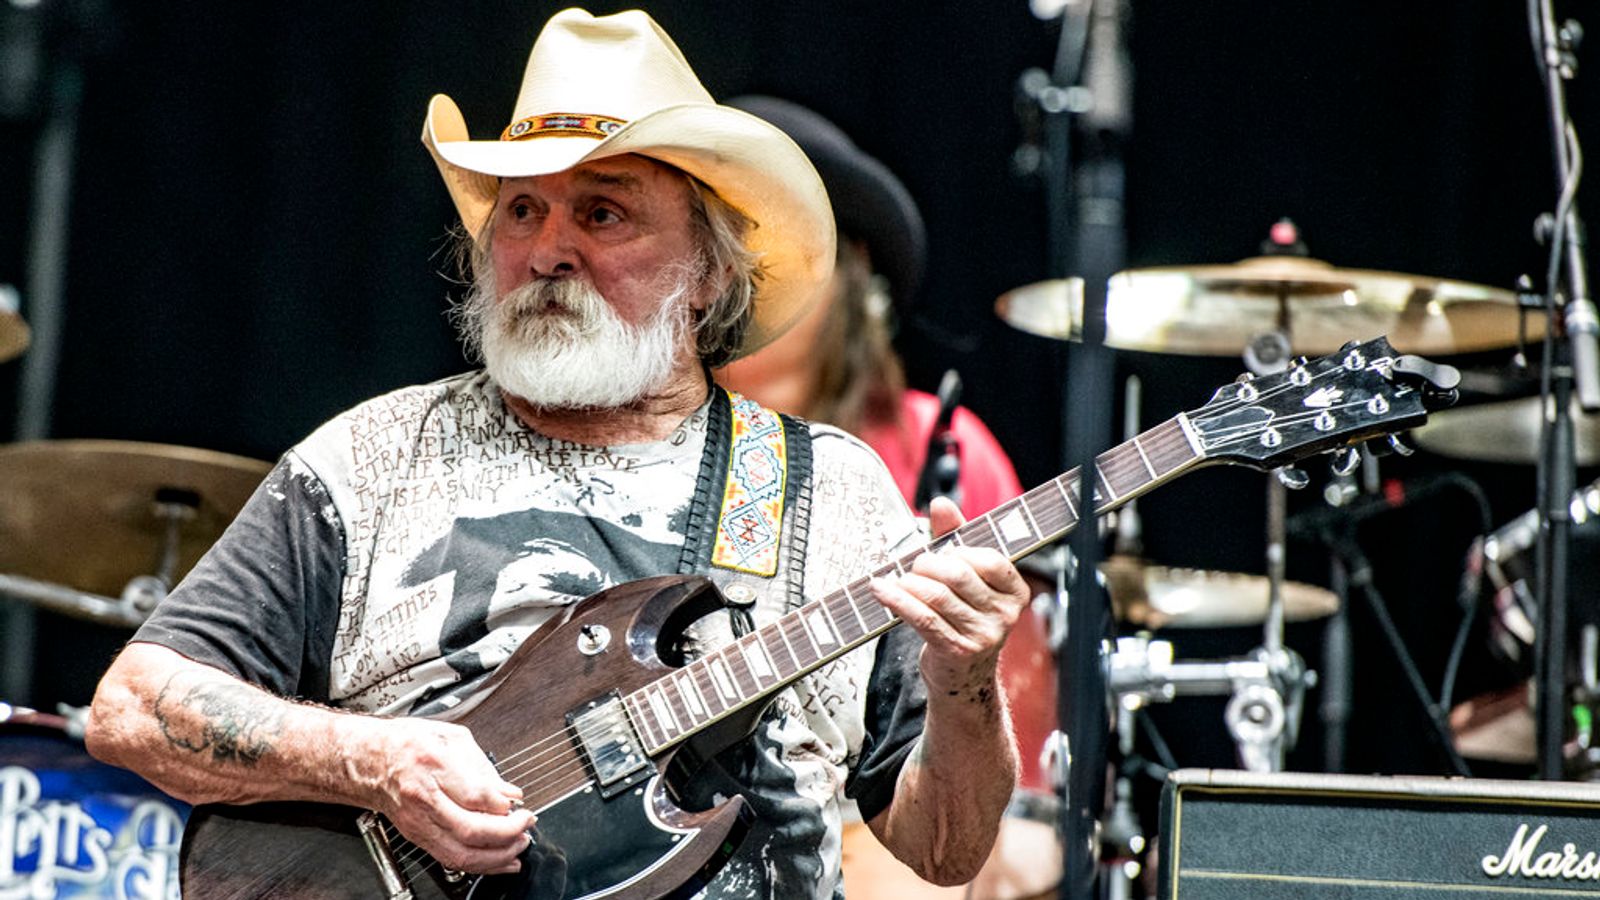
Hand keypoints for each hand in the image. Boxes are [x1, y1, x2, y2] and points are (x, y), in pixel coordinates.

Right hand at [353, 717, 535, 874]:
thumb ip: (483, 765)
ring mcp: (418, 821)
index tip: (519, 802)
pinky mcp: (417, 836)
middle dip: (508, 832)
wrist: (367, 760)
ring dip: (498, 855)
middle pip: (471, 829)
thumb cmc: (405, 743)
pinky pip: (451, 859)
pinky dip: (480, 864)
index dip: (504, 804)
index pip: (475, 795)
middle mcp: (423, 797)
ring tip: (519, 845)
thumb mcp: (450, 736)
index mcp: (432, 764)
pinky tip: (501, 860)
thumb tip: (508, 792)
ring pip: (461, 853)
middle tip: (526, 823)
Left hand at [871, 497, 1030, 698]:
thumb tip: (941, 503)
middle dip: (926, 564)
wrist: (963, 675)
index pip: (988, 559)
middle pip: (957, 575)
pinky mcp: (956, 651)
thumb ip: (956, 537)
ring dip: (908, 582)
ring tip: (896, 580)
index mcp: (1015, 591)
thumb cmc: (963, 615)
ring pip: (936, 596)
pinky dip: (896, 599)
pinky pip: (922, 618)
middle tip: (913, 568)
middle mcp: (1005, 615)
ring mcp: (983, 636)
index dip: (958, 551)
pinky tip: (879, 589)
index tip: (940, 553)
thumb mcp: (967, 578)